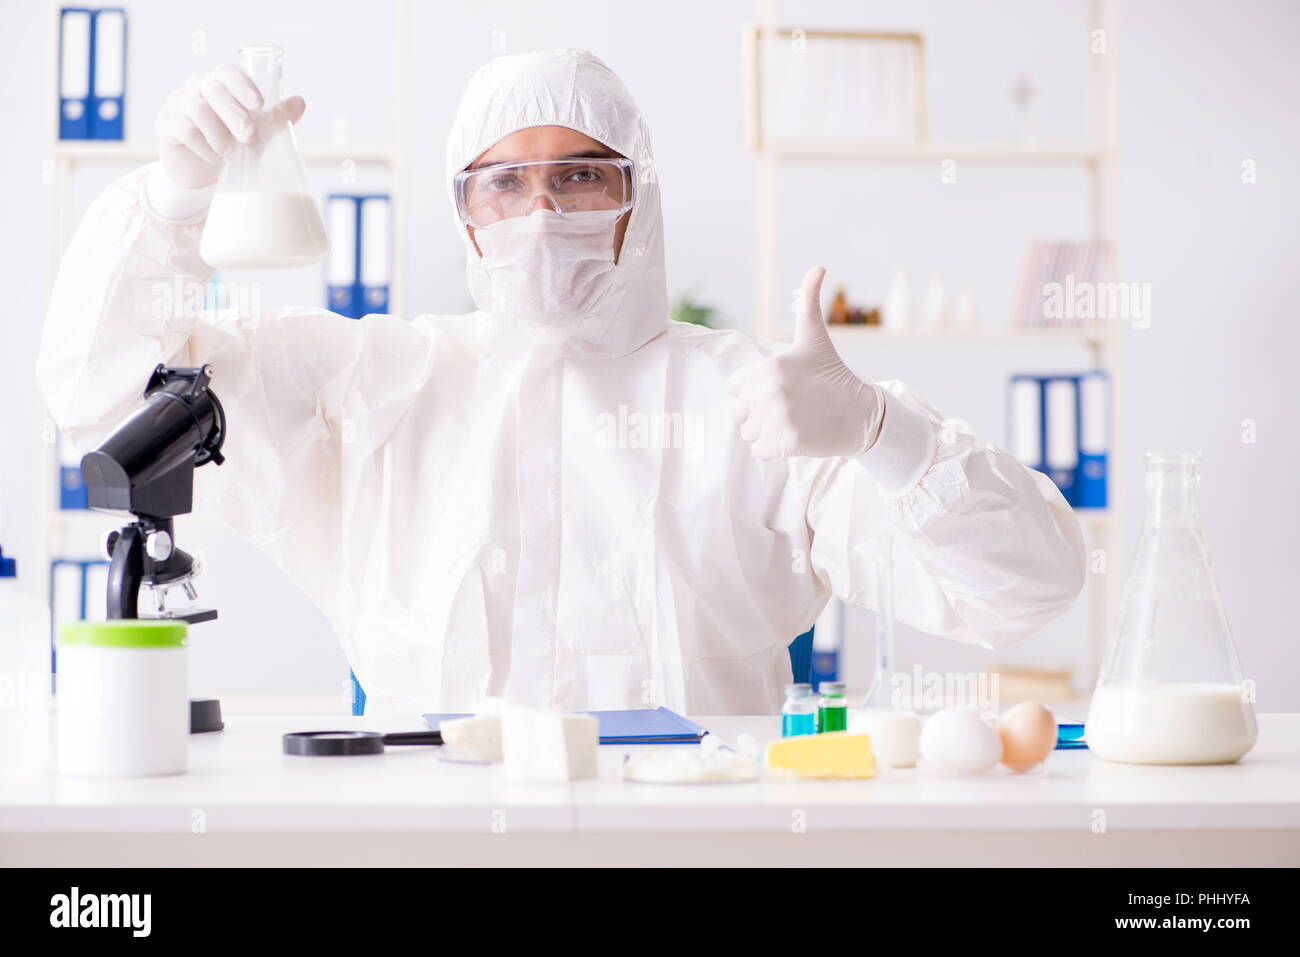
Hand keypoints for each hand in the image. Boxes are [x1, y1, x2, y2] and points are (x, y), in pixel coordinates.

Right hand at [155, 65, 305, 188]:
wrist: (200, 171)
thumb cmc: (230, 142)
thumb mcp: (257, 132)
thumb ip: (276, 118)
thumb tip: (300, 102)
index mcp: (221, 83)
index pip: (229, 72)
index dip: (243, 85)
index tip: (259, 104)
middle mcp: (198, 87)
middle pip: (215, 91)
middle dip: (235, 116)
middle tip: (250, 138)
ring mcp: (179, 102)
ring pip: (198, 109)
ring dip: (219, 135)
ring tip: (231, 153)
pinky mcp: (167, 123)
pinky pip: (186, 130)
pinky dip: (205, 147)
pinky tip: (214, 157)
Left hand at [727, 266, 884, 459]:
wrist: (862, 414)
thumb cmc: (834, 375)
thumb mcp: (815, 338)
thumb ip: (807, 303)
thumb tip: (817, 267)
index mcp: (768, 367)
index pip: (733, 389)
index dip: (752, 391)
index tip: (780, 389)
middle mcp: (769, 391)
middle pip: (738, 412)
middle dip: (758, 414)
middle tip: (789, 407)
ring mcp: (778, 418)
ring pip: (748, 433)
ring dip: (767, 432)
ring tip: (795, 420)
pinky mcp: (786, 443)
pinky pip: (760, 451)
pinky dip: (774, 449)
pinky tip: (796, 436)